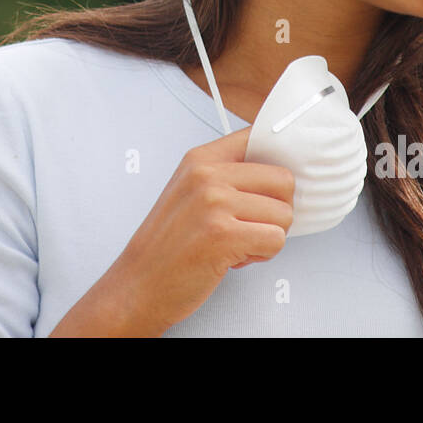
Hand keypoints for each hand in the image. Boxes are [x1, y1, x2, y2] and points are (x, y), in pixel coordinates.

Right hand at [98, 126, 294, 334]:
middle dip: (278, 209)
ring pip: (284, 214)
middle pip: (283, 179)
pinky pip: (276, 240)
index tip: (270, 186)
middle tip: (253, 226)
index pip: (259, 137)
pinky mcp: (222, 235)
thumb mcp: (190, 192)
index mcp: (200, 158)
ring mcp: (213, 202)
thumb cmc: (169, 245)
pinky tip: (236, 258)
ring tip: (238, 244)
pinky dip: (263, 255)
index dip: (276, 164)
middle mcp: (206, 174)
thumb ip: (226, 175)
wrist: (138, 284)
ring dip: (269, 236)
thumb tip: (279, 173)